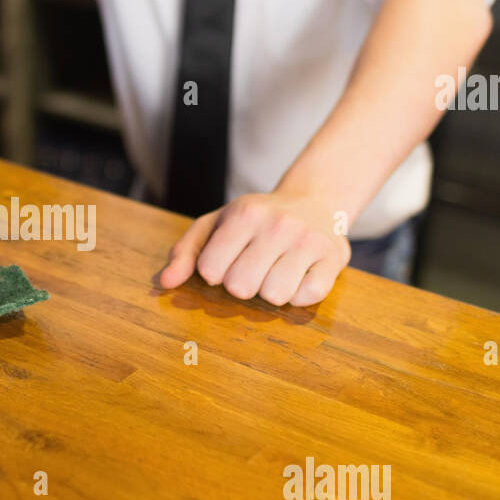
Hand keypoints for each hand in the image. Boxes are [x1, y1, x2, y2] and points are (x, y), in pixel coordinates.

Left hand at [158, 193, 349, 306]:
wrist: (316, 202)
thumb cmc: (256, 221)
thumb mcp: (217, 224)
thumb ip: (186, 252)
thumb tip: (165, 282)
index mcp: (244, 213)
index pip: (211, 269)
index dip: (215, 273)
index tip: (228, 260)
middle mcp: (278, 224)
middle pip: (241, 287)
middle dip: (242, 284)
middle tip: (254, 267)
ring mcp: (309, 241)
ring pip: (274, 295)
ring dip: (270, 291)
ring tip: (276, 271)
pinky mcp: (334, 259)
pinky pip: (306, 297)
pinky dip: (297, 295)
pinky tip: (298, 276)